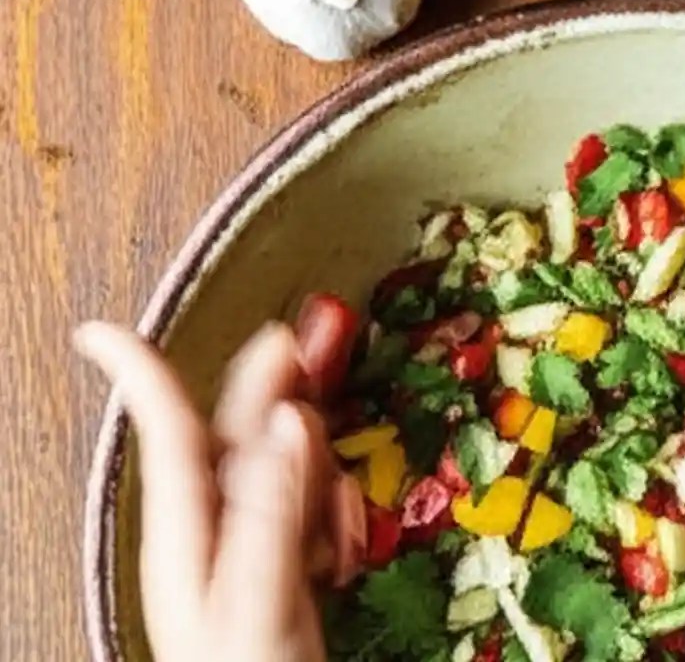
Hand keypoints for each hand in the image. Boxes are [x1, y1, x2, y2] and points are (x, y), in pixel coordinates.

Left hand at [75, 307, 353, 661]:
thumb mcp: (260, 597)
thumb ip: (272, 513)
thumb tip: (287, 425)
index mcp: (189, 527)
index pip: (164, 431)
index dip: (137, 375)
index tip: (98, 334)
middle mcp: (213, 518)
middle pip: (239, 425)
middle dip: (274, 383)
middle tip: (312, 338)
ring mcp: (246, 533)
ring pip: (284, 458)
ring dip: (321, 469)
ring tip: (335, 535)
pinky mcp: (277, 550)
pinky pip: (309, 499)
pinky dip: (332, 508)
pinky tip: (338, 551)